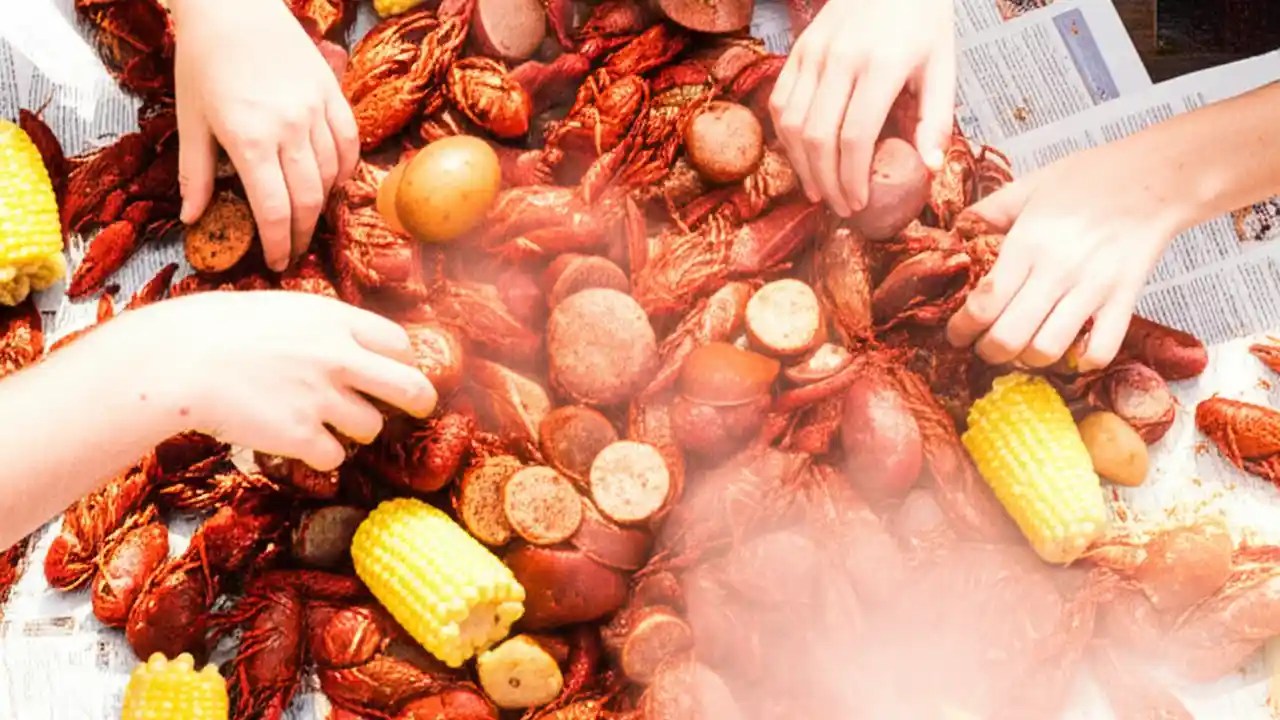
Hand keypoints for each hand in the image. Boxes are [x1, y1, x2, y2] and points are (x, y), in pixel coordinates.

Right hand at [117, 291, 436, 469]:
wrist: (177, 360)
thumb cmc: (218, 330)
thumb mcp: (283, 309)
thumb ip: (324, 328)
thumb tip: (354, 346)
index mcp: (336, 321)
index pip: (400, 343)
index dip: (402, 360)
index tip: (397, 371)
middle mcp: (339, 358)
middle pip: (412, 388)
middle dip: (419, 401)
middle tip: (418, 408)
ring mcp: (323, 398)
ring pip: (371, 427)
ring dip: (354, 429)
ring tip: (320, 420)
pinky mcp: (301, 435)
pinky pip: (336, 456)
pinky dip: (322, 455)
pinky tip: (296, 441)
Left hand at [170, 0, 358, 271]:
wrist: (232, 5)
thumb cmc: (204, 59)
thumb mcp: (191, 118)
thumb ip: (196, 172)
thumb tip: (193, 219)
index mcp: (249, 138)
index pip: (274, 209)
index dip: (280, 243)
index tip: (279, 263)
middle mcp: (289, 128)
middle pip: (308, 199)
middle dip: (303, 233)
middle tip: (295, 250)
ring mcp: (316, 110)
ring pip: (332, 175)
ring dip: (323, 203)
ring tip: (309, 217)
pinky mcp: (332, 94)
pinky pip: (349, 143)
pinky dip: (345, 169)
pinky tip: (332, 181)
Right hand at [770, 0, 954, 215]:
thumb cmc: (923, 18)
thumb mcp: (943, 64)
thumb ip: (936, 118)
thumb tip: (929, 169)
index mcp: (882, 64)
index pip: (855, 136)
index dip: (852, 177)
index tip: (858, 202)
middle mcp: (841, 58)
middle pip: (818, 136)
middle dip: (825, 180)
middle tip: (838, 206)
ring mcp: (813, 53)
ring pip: (791, 123)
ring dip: (801, 164)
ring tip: (817, 189)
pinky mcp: (798, 50)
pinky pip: (780, 102)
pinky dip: (785, 136)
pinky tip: (801, 156)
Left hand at [945, 142, 1180, 370]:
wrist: (1156, 178)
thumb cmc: (1090, 179)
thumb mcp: (1029, 185)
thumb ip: (989, 211)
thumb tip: (956, 231)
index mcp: (1029, 243)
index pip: (984, 302)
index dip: (962, 328)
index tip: (956, 334)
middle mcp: (1058, 271)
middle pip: (1010, 336)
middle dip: (988, 351)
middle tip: (984, 346)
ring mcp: (1094, 289)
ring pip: (1048, 350)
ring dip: (1028, 360)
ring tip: (1022, 350)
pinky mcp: (1125, 300)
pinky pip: (1101, 351)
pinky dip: (1081, 362)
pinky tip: (1069, 350)